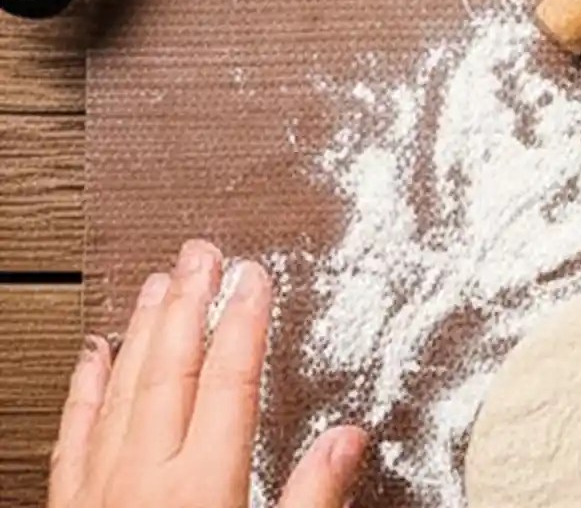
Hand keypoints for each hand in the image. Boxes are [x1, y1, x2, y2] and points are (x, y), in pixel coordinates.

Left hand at [50, 240, 367, 507]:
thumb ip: (312, 497)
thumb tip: (347, 437)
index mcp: (203, 487)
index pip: (230, 380)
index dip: (245, 321)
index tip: (256, 277)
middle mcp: (146, 478)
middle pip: (172, 369)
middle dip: (190, 304)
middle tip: (202, 253)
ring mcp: (103, 491)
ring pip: (123, 388)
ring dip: (144, 330)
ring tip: (158, 283)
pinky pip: (77, 434)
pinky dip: (87, 388)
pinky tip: (95, 355)